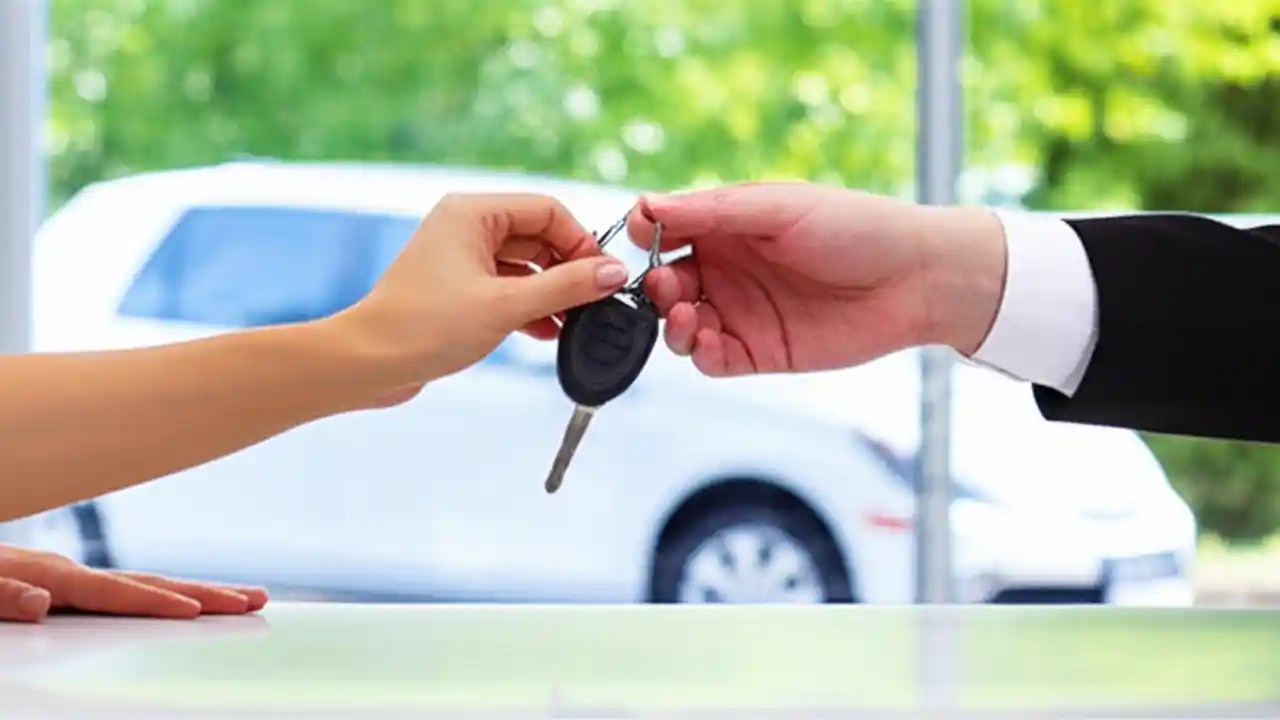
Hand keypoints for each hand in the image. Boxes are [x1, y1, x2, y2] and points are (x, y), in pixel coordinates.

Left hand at [0, 544, 267, 622]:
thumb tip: (45, 602)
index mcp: (47, 575)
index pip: (115, 592)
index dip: (158, 602)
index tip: (201, 611)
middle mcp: (65, 571)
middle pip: (149, 582)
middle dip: (205, 593)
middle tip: (257, 600)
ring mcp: (66, 576)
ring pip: (142, 584)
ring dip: (194, 593)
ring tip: (242, 598)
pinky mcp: (59, 584)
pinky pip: (123, 592)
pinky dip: (162, 596)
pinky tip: (182, 602)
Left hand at [336, 193, 629, 400]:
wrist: (368, 364)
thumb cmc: (422, 327)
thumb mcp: (506, 306)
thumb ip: (565, 288)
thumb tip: (613, 273)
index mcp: (472, 213)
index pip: (546, 211)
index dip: (580, 242)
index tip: (603, 276)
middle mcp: (465, 228)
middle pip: (538, 237)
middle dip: (568, 270)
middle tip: (595, 302)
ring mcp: (460, 259)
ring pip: (525, 266)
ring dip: (551, 293)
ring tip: (575, 323)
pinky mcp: (458, 290)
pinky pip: (508, 288)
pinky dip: (530, 306)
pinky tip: (548, 331)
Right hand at [625, 182, 1006, 376]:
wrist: (917, 280)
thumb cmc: (858, 228)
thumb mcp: (780, 209)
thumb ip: (713, 211)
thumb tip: (649, 205)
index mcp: (730, 226)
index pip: (667, 232)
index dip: (645, 237)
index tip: (637, 240)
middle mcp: (730, 268)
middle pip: (667, 283)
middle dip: (654, 288)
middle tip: (664, 288)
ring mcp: (743, 311)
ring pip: (682, 325)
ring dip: (672, 324)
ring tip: (687, 318)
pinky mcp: (760, 351)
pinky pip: (713, 359)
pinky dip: (700, 354)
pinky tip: (708, 342)